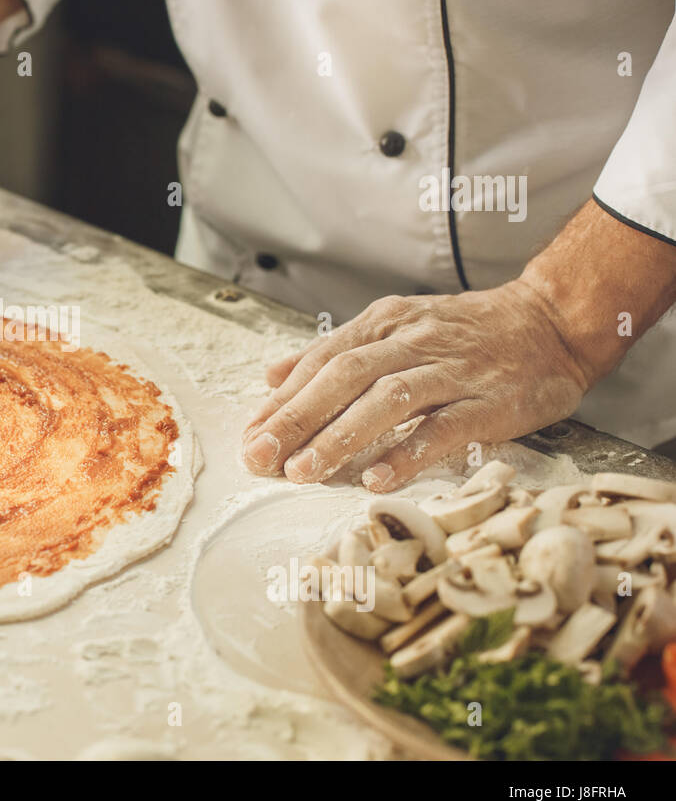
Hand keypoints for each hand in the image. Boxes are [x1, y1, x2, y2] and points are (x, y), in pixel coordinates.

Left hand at [241, 281, 592, 491]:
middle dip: (296, 419)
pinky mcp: (489, 400)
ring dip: (340, 437)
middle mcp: (411, 342)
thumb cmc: (465, 334)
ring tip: (303, 472)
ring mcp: (452, 370)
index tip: (249, 436)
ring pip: (386, 400)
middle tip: (259, 457)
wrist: (552, 322)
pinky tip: (377, 478)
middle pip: (343, 377)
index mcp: (383, 325)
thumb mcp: (393, 328)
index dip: (282, 400)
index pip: (321, 361)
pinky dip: (408, 452)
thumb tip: (272, 376)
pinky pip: (444, 428)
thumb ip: (333, 353)